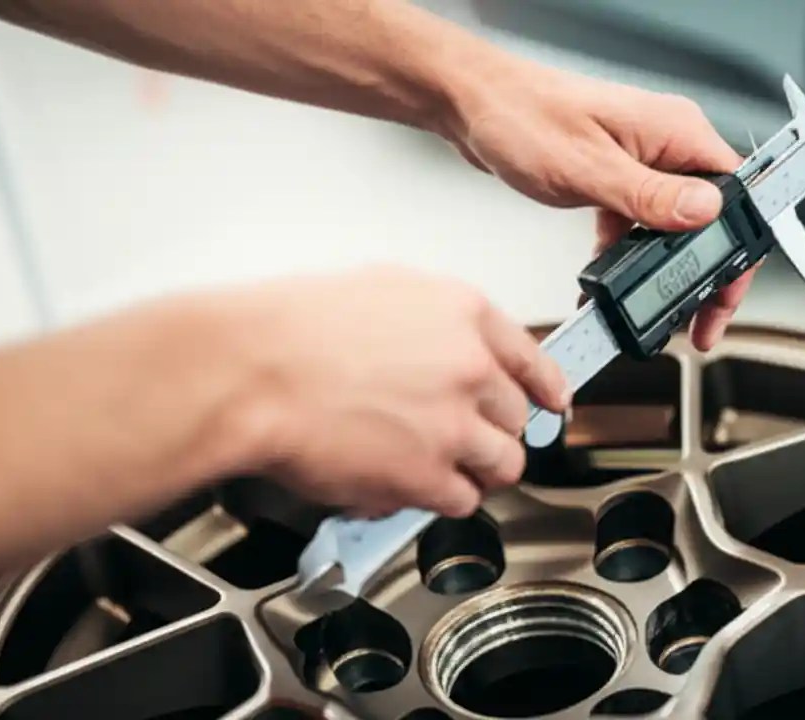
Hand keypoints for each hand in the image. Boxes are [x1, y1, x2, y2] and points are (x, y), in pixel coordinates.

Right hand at [221, 265, 569, 517]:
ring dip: (477, 470)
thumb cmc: (290, 329)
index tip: (551, 401)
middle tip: (463, 437)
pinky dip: (438, 499)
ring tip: (441, 467)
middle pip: (516, 416)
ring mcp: (455, 424)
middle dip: (493, 430)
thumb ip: (430, 323)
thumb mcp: (379, 290)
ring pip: (504, 464)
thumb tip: (444, 346)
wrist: (252, 373)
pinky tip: (408, 485)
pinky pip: (461, 501)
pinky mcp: (429, 475)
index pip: (531, 357)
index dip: (545, 386)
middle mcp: (470, 368)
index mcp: (463, 314)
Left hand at [442, 59, 753, 350]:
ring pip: (677, 226)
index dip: (739, 250)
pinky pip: (641, 223)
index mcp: (676, 131)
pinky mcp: (619, 175)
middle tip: (697, 321)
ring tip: (655, 310)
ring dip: (666, 269)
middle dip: (707, 273)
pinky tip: (612, 282)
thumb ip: (651, 196)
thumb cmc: (521, 116)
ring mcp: (644, 160)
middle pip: (713, 218)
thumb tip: (705, 213)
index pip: (738, 195)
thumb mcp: (589, 168)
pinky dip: (629, 257)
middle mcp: (667, 143)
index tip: (724, 292)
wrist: (473, 105)